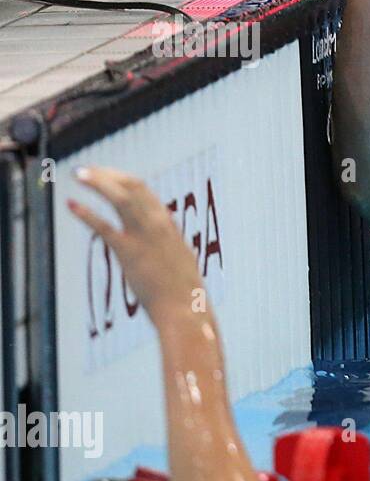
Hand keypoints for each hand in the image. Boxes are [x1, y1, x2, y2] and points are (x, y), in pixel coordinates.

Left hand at [68, 167, 204, 319]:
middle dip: (108, 174)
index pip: (144, 191)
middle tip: (87, 170)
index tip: (105, 176)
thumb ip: (169, 248)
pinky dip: (86, 213)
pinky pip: (104, 226)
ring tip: (78, 173)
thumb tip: (164, 246)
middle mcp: (158, 224)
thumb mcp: (180, 262)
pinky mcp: (130, 252)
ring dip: (98, 181)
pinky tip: (71, 204)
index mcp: (169, 225)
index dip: (122, 180)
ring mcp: (144, 236)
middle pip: (133, 186)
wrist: (186, 310)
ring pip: (120, 197)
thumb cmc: (185, 293)